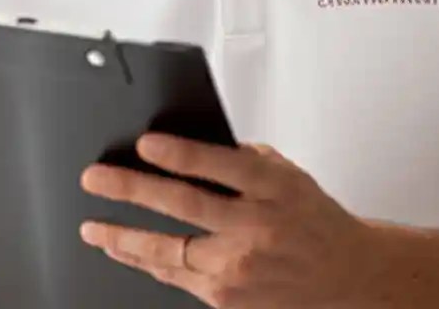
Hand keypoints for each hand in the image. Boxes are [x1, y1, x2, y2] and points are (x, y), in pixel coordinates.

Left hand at [79, 135, 388, 307]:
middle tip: (96, 179)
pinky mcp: (228, 298)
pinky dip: (144, 261)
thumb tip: (187, 150)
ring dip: (124, 237)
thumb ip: (243, 161)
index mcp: (274, 189)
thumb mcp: (287, 176)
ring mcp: (240, 268)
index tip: (146, 144)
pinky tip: (122, 249)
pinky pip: (176, 277)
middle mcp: (257, 229)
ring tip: (92, 226)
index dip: (181, 155)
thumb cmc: (312, 220)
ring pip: (169, 251)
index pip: (222, 166)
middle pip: (186, 206)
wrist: (346, 276)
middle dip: (133, 190)